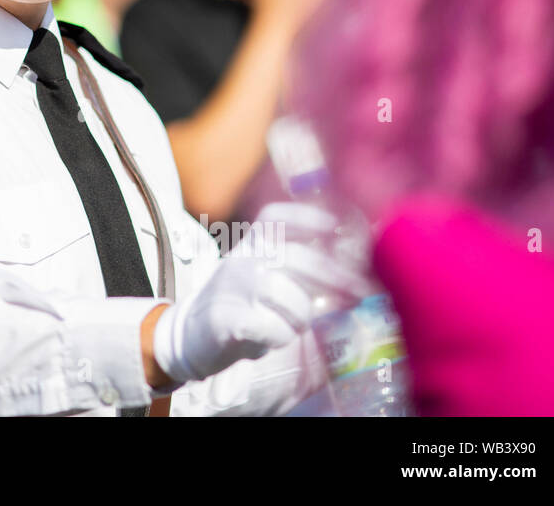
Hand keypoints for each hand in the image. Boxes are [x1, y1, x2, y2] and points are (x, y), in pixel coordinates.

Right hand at [151, 202, 372, 384]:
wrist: (191, 334)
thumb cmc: (242, 305)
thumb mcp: (265, 275)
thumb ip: (301, 269)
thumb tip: (355, 274)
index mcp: (250, 243)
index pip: (275, 217)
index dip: (308, 217)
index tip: (338, 226)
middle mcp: (241, 258)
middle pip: (296, 258)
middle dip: (337, 277)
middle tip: (362, 292)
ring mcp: (231, 287)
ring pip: (290, 298)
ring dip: (302, 317)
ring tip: (291, 325)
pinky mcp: (225, 319)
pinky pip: (273, 329)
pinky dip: (280, 338)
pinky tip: (270, 337)